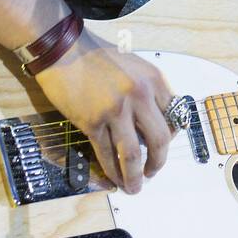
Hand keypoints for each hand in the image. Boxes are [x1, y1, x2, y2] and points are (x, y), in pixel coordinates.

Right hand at [31, 28, 176, 193]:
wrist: (63, 50)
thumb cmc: (96, 56)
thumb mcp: (134, 66)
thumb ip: (147, 91)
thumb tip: (153, 122)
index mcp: (153, 80)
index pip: (173, 118)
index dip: (170, 138)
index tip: (162, 147)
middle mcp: (139, 96)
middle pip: (159, 140)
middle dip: (158, 163)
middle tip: (153, 172)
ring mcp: (115, 111)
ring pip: (133, 154)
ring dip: (136, 176)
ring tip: (134, 187)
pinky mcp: (92, 122)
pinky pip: (107, 154)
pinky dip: (112, 170)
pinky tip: (114, 179)